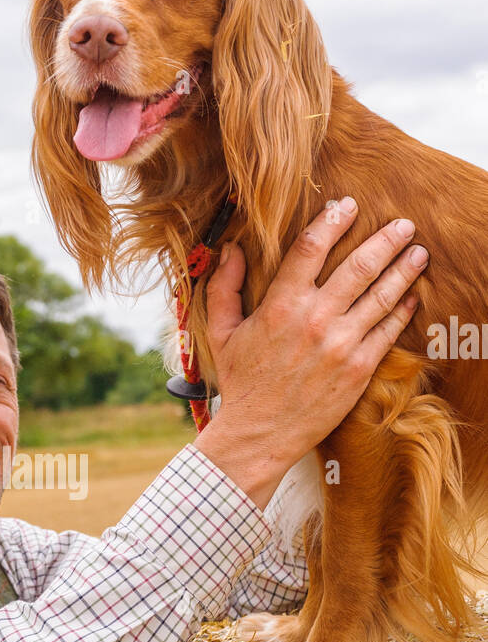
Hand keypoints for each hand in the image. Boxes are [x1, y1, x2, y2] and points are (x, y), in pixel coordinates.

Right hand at [193, 198, 425, 509]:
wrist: (259, 435)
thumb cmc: (241, 384)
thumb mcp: (222, 333)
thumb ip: (224, 287)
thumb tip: (232, 249)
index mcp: (280, 306)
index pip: (311, 247)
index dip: (332, 221)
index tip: (347, 206)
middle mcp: (314, 320)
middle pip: (359, 265)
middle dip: (385, 240)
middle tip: (403, 224)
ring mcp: (340, 345)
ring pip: (381, 295)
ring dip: (404, 269)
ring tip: (418, 252)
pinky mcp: (358, 369)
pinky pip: (387, 331)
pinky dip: (402, 310)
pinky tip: (411, 296)